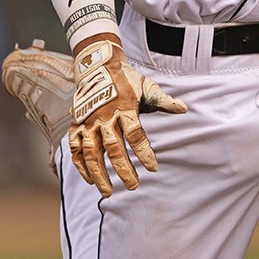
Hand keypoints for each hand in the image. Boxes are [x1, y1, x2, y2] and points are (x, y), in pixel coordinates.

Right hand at [66, 37, 187, 197]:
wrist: (98, 65)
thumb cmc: (127, 80)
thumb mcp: (147, 87)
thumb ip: (163, 101)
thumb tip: (184, 108)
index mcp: (124, 108)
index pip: (136, 134)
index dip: (145, 153)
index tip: (153, 169)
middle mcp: (105, 117)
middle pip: (114, 148)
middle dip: (123, 169)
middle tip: (134, 187)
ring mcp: (88, 122)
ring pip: (91, 152)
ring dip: (98, 174)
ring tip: (108, 192)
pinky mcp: (77, 125)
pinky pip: (75, 148)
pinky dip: (80, 165)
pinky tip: (90, 180)